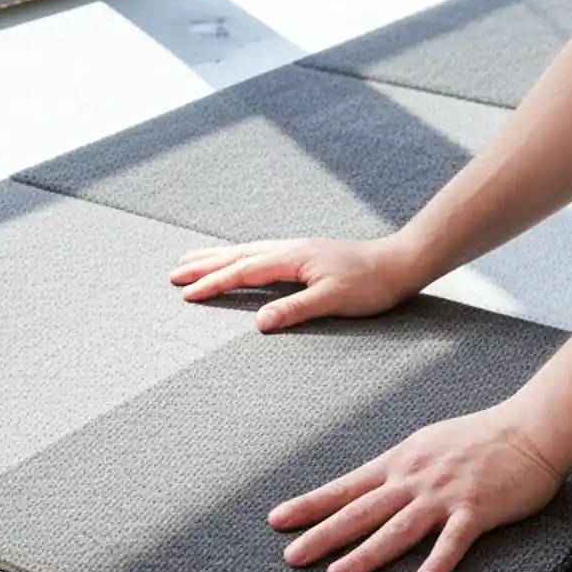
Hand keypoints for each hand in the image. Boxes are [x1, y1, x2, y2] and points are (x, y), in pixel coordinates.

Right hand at [169, 236, 423, 331]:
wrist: (398, 264)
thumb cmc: (370, 285)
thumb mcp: (333, 301)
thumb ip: (295, 310)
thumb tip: (260, 322)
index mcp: (291, 258)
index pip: (243, 271)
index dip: (213, 283)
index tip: (186, 293)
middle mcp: (289, 249)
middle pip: (237, 255)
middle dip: (203, 265)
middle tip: (173, 273)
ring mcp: (296, 249)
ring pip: (246, 251)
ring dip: (217, 256)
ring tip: (191, 259)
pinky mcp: (304, 254)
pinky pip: (260, 252)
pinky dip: (238, 255)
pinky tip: (237, 259)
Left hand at [267, 406, 564, 571]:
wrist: (531, 429)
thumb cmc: (480, 438)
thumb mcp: (427, 444)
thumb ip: (400, 468)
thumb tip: (370, 487)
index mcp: (399, 462)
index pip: (345, 488)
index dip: (310, 505)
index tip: (277, 520)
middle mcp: (414, 478)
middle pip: (360, 511)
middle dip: (323, 535)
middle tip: (292, 557)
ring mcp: (444, 494)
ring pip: (397, 529)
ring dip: (366, 554)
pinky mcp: (478, 509)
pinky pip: (454, 541)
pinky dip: (438, 562)